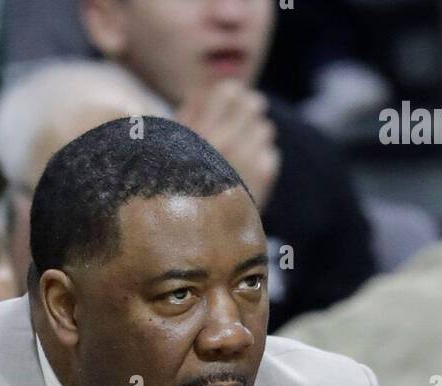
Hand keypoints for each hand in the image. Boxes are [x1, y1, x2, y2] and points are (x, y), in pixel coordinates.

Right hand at [176, 80, 280, 208]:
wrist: (193, 239)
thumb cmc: (176, 191)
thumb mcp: (171, 152)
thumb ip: (187, 116)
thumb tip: (202, 92)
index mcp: (201, 130)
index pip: (229, 91)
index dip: (230, 97)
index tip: (226, 107)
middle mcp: (225, 141)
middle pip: (253, 105)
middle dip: (247, 114)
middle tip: (238, 129)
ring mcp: (247, 158)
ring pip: (265, 129)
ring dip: (255, 140)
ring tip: (239, 158)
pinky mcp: (263, 177)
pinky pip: (271, 155)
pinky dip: (261, 163)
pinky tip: (246, 178)